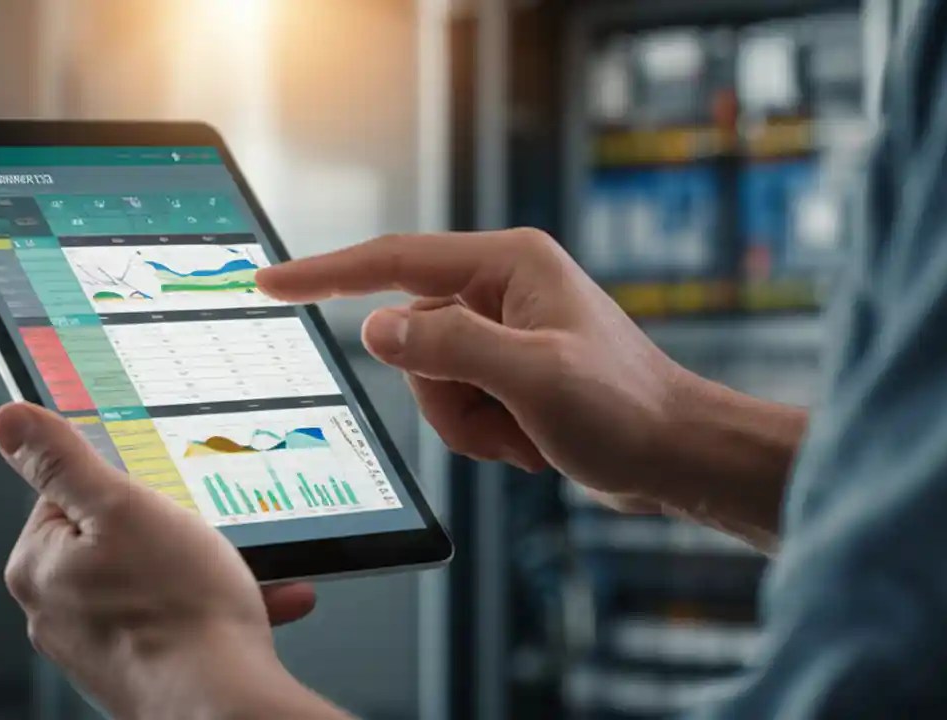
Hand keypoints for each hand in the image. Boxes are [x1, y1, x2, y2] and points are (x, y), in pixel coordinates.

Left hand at [0, 402, 347, 719]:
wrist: (223, 701)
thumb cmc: (177, 610)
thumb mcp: (122, 506)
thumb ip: (64, 462)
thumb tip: (10, 421)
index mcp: (40, 565)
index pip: (69, 494)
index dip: (124, 485)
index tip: (159, 493)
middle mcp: (58, 609)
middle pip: (116, 536)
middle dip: (173, 527)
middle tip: (206, 529)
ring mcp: (101, 643)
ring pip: (157, 578)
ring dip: (206, 566)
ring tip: (242, 568)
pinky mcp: (143, 666)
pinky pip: (181, 617)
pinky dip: (220, 602)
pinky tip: (262, 597)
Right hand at [257, 229, 695, 511]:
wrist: (676, 453)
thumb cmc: (625, 408)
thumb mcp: (532, 377)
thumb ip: (449, 346)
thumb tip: (376, 328)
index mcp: (509, 264)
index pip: (395, 261)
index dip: (327, 273)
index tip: (271, 281)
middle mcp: (502, 288)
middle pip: (411, 337)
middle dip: (445, 394)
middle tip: (506, 418)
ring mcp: (504, 331)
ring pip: (429, 378)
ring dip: (468, 422)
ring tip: (526, 434)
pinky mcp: (508, 369)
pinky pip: (455, 401)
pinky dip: (483, 433)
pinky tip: (532, 440)